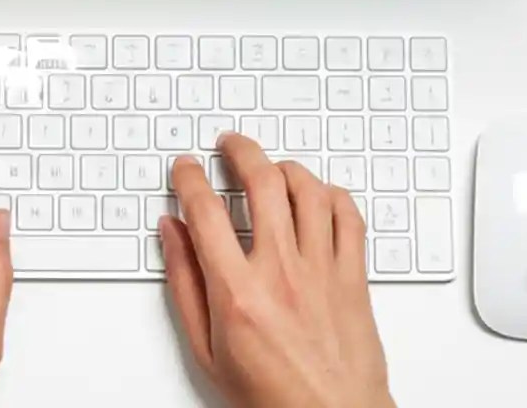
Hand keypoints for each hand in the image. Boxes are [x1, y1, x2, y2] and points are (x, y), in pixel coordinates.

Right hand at [162, 133, 394, 407]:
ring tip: (271, 166)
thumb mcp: (205, 349)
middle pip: (262, 183)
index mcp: (237, 293)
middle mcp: (281, 273)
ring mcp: (322, 271)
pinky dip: (331, 195)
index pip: (206, 211)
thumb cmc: (271, 397)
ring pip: (308, 191)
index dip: (191, 178)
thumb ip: (185, 284)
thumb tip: (172, 234)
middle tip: (229, 144)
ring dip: (286, 167)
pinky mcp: (354, 277)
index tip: (186, 168)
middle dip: (240, 151)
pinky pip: (349, 217)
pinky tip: (317, 195)